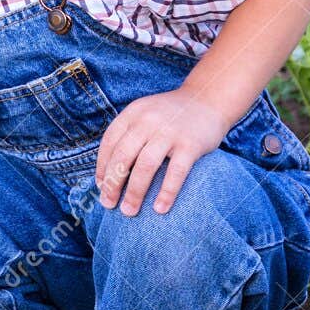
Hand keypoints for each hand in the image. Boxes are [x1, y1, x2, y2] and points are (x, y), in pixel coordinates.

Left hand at [95, 89, 226, 215]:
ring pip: (145, 166)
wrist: (208, 98)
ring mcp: (170, 132)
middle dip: (113, 184)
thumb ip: (129, 134)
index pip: (110, 142)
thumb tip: (108, 172)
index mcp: (133, 113)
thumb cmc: (172, 114)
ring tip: (129, 211)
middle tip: (108, 204)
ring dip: (134, 192)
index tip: (100, 186)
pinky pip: (175, 173)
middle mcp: (148, 121)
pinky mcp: (191, 144)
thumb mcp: (145, 113)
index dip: (101, 167)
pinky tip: (159, 208)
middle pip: (123, 157)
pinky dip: (166, 193)